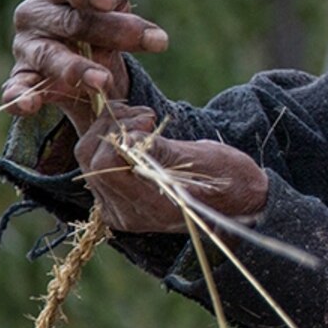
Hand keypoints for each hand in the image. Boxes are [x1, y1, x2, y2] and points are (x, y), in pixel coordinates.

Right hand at [6, 0, 168, 118]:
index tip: (110, 2)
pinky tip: (29, 105)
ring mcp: (25, 47)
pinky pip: (16, 89)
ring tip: (102, 81)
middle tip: (153, 41)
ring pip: (49, 55)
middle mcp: (32, 13)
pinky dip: (20, 97)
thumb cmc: (99, 22)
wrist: (87, 61)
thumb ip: (113, 1)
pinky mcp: (22, 77)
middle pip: (71, 21)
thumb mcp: (111, 9)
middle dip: (112, 32)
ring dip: (76, 68)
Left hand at [77, 107, 267, 237]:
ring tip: (142, 119)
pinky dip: (111, 138)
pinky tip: (136, 130)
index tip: (148, 119)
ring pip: (89, 157)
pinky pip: (98, 161)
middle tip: (145, 115)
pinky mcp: (117, 195)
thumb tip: (129, 137)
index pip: (104, 165)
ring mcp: (119, 205)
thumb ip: (161, 151)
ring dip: (110, 129)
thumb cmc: (229, 178)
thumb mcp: (202, 159)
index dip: (118, 135)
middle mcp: (126, 212)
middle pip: (89, 159)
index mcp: (147, 207)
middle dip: (110, 127)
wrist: (238, 197)